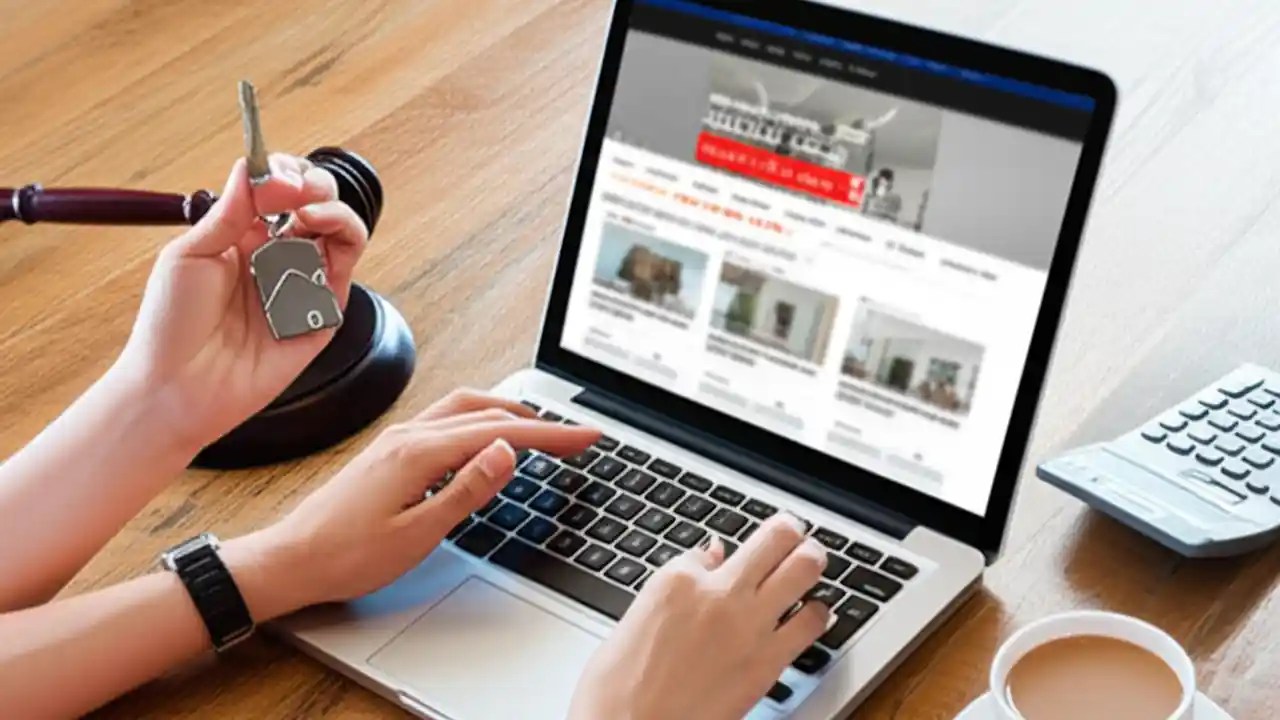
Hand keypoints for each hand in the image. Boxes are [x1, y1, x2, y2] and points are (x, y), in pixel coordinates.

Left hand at [113, 154, 367, 452]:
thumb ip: (230, 211)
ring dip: (333, 209)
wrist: (178, 386)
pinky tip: (316, 235)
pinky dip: (340, 242)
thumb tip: (254, 167)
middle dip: (314, 184)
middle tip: (299, 187)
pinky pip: (343, 271)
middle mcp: (276, 257)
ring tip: (312, 210)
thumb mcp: (190, 253)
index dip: (281, 173)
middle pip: (316, 204)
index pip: (276, 191)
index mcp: (242, 238)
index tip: (271, 174)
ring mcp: (302, 285)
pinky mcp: (322, 315)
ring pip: (340, 232)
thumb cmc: (171, 326)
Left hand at [242, 389, 599, 612]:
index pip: (501, 434)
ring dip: (507, 413)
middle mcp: (408, 436)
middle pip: (486, 411)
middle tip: (574, 434)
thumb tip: (507, 453)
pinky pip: (444, 419)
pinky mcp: (389, 450)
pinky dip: (479, 420)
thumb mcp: (417, 533)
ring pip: (463, 408)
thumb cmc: (348, 556)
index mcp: (419, 453)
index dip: (551, 436)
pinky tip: (486, 438)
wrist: (292, 560)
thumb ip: (467, 490)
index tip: (585, 436)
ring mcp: (396, 440)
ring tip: (540, 430)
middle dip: (537, 420)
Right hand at [569, 515, 831, 719]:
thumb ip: (677, 584)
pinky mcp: (768, 661)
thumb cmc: (617, 689)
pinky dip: (818, 613)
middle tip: (794, 536)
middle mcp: (718, 593)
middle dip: (790, 531)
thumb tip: (707, 558)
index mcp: (677, 580)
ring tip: (809, 567)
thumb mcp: (636, 620)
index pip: (718, 545)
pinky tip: (813, 616)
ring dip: (810, 562)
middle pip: (777, 535)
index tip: (734, 559)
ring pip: (805, 566)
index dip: (727, 555)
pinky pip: (813, 622)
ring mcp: (748, 624)